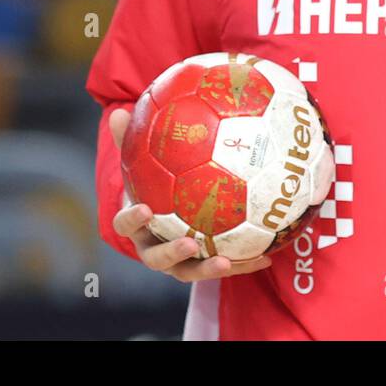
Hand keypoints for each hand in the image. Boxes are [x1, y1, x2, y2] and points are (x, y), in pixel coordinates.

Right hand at [108, 108, 273, 280]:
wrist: (166, 212)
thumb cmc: (153, 182)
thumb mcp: (142, 162)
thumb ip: (131, 140)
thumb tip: (120, 113)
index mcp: (136, 223)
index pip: (125, 225)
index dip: (132, 220)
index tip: (144, 210)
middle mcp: (153, 246)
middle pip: (156, 258)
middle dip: (171, 253)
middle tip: (188, 242)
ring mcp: (178, 261)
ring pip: (189, 271)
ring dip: (207, 269)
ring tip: (226, 261)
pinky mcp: (203, 266)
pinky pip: (222, 267)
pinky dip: (242, 264)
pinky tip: (265, 255)